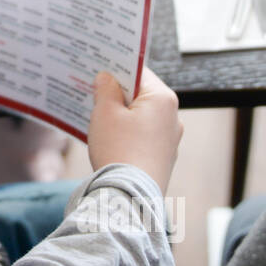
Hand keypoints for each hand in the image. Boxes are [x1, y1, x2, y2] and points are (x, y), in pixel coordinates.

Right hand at [87, 66, 182, 193]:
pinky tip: (110, 140)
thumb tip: (106, 78)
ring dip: (121, 116)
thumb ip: (106, 89)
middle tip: (93, 93)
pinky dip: (128, 134)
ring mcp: (170, 139)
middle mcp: (172, 117)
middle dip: (117, 94)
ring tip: (98, 119)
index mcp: (162, 99)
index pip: (139, 73)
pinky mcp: (163, 158)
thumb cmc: (118, 150)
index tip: (98, 69)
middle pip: (141, 95)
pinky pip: (143, 137)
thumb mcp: (105, 112)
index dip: (116, 69)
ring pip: (141, 117)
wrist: (130, 196)